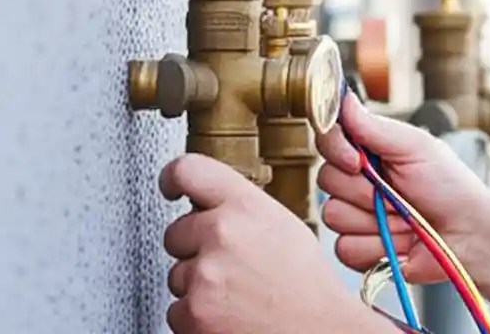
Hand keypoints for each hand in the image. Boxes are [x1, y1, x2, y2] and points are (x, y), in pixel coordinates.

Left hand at [159, 153, 370, 332]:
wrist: (319, 331)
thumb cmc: (307, 286)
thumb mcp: (284, 227)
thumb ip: (244, 210)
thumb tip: (213, 207)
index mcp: (246, 207)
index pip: (189, 171)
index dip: (172, 178)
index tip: (170, 187)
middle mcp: (221, 234)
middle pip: (176, 232)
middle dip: (194, 249)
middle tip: (230, 266)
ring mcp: (204, 275)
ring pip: (177, 274)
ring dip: (197, 286)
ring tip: (237, 294)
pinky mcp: (192, 313)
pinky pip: (176, 309)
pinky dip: (196, 316)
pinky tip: (229, 315)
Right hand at [316, 94, 489, 283]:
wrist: (469, 234)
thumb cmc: (450, 186)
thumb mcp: (415, 148)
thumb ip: (373, 127)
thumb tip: (344, 97)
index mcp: (369, 153)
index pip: (329, 141)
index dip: (337, 150)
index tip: (357, 160)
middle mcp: (358, 183)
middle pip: (327, 181)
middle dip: (365, 191)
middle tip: (398, 194)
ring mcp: (357, 217)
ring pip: (334, 216)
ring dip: (375, 220)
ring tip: (404, 220)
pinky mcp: (360, 250)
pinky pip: (345, 248)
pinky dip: (375, 247)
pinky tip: (399, 241)